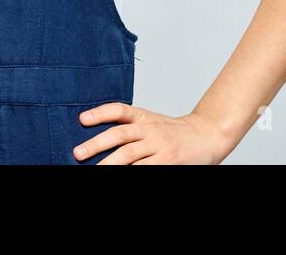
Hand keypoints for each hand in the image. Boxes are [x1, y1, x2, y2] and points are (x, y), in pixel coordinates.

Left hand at [73, 103, 230, 163]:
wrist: (208, 135)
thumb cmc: (176, 133)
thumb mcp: (154, 122)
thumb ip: (132, 128)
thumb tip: (100, 141)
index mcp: (145, 117)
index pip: (120, 110)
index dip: (100, 113)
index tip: (82, 119)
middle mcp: (150, 129)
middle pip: (119, 134)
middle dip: (96, 144)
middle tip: (78, 153)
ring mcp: (159, 146)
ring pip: (129, 155)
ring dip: (109, 163)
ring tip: (94, 170)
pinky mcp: (168, 162)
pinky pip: (144, 169)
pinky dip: (131, 173)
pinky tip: (120, 176)